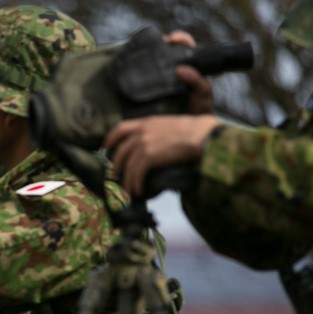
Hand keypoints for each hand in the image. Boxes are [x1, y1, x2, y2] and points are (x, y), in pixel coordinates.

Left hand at [103, 114, 222, 196]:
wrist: (205, 135)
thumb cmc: (195, 131)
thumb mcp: (170, 125)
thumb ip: (156, 133)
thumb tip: (152, 149)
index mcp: (147, 122)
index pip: (120, 128)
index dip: (110, 140)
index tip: (106, 150)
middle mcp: (142, 131)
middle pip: (120, 151)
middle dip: (116, 166)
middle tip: (117, 177)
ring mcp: (144, 143)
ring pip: (127, 166)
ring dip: (127, 181)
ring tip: (129, 191)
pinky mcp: (149, 156)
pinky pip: (136, 174)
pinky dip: (136, 185)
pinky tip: (139, 191)